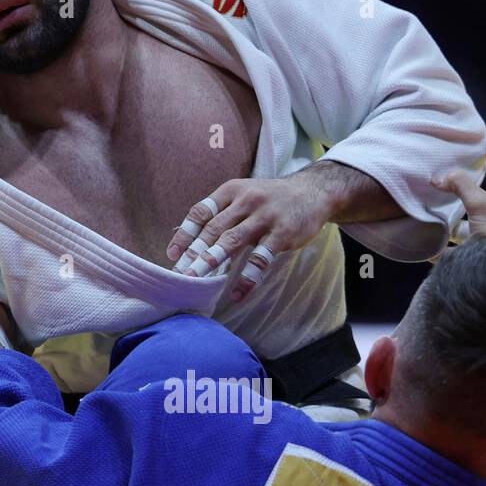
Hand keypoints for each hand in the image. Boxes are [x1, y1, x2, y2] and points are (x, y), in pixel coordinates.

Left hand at [164, 175, 335, 302]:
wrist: (313, 192)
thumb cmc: (271, 198)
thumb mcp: (245, 195)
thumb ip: (222, 213)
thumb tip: (192, 241)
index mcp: (232, 191)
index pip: (201, 212)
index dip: (185, 234)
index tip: (172, 254)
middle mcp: (246, 201)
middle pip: (214, 228)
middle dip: (194, 253)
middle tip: (179, 273)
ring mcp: (265, 217)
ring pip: (233, 241)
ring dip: (212, 261)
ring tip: (197, 279)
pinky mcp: (283, 234)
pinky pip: (261, 259)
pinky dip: (248, 279)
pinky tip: (236, 294)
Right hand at [434, 139, 485, 242]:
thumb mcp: (481, 204)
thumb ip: (462, 186)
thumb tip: (441, 177)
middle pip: (484, 193)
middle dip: (469, 183)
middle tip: (454, 174)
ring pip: (468, 218)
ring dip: (453, 213)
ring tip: (435, 207)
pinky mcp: (480, 251)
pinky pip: (457, 245)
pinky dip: (443, 244)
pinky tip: (429, 246)